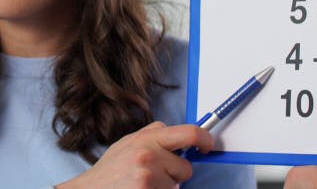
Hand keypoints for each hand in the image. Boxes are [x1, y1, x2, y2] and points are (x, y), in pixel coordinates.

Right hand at [55, 121, 213, 188]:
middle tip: (153, 176)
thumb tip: (178, 134)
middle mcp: (149, 155)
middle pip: (185, 167)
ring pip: (176, 186)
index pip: (188, 133)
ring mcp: (148, 177)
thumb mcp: (127, 144)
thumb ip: (151, 135)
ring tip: (142, 186)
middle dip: (174, 174)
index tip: (207, 146)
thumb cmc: (109, 172)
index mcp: (146, 139)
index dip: (204, 139)